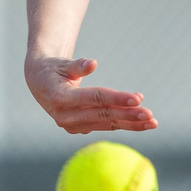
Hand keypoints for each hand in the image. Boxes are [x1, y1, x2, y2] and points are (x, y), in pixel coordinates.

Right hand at [25, 55, 157, 133]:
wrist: (38, 81)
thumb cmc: (52, 68)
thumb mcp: (61, 63)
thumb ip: (77, 65)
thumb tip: (92, 63)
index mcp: (60, 98)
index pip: (94, 99)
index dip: (116, 98)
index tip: (137, 99)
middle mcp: (65, 116)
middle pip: (104, 114)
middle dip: (129, 115)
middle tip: (150, 115)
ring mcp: (72, 125)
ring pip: (107, 124)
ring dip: (131, 123)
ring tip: (152, 122)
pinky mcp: (79, 128)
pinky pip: (105, 125)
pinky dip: (124, 122)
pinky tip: (141, 120)